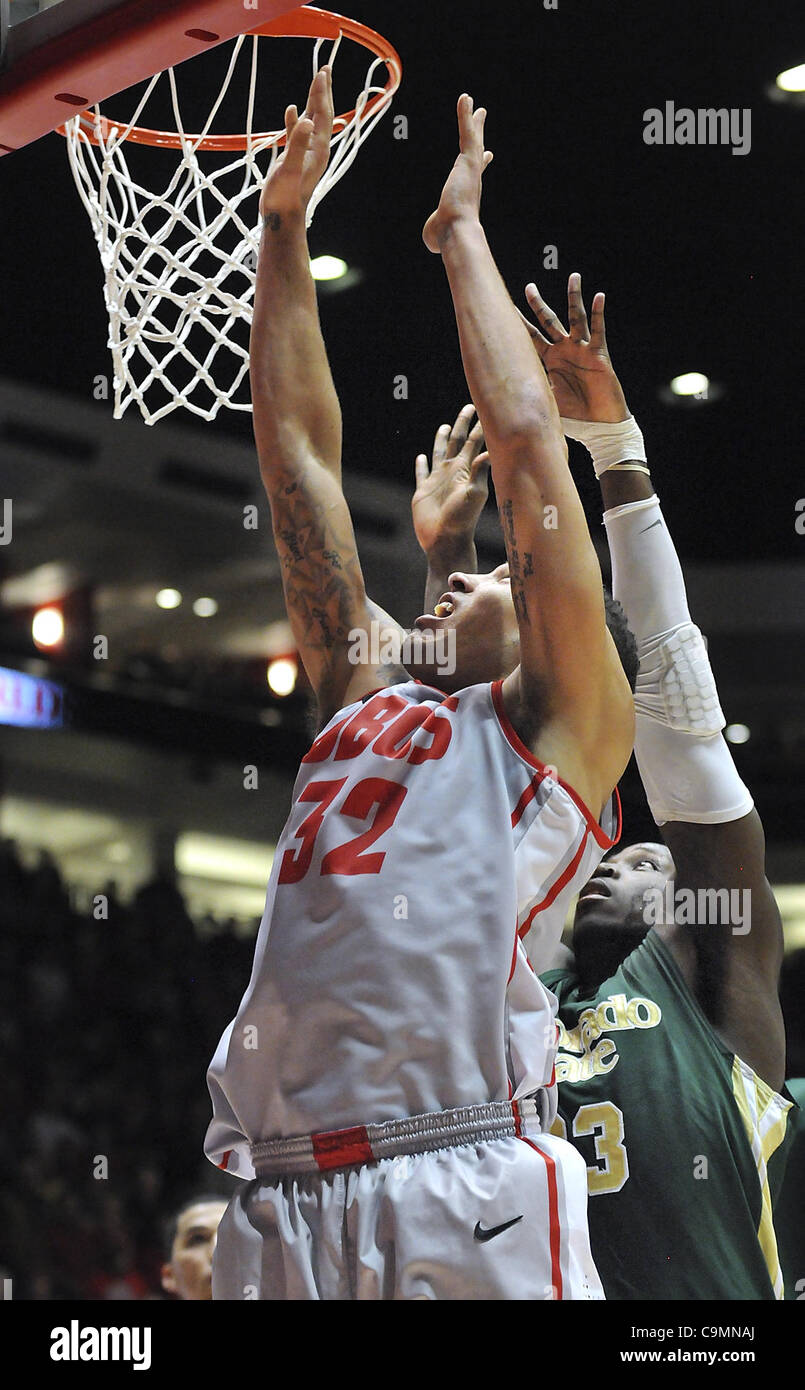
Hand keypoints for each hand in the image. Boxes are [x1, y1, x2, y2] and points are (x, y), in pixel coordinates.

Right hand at [259, 66, 332, 221]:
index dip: (321, 92)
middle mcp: (315, 148)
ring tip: (314, 83)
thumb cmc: (285, 197)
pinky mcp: (295, 158)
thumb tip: (306, 120)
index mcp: (317, 148)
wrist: (282, 217)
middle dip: (323, 91)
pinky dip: (295, 120)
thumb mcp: (289, 169)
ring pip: (311, 120)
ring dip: (312, 101)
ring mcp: (306, 153)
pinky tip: (291, 110)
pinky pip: (297, 133)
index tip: (322, 71)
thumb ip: (296, 144)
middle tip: (325, 68)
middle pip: (322, 114)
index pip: (322, 114)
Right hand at [411, 404, 488, 553]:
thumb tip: (492, 451)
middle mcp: (452, 471)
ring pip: (439, 453)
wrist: (445, 541)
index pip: (474, 442)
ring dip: (442, 439)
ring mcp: (438, 481)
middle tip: (469, 407)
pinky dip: (421, 464)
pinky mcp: (423, 491)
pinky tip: (420, 457)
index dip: (478, 426)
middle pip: (457, 441)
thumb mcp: (474, 494)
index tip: (483, 409)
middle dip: (463, 424)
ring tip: (445, 427)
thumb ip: (480, 472)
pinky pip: (421, 473)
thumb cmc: (462, 519)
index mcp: (464, 469)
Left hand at [422, 94, 493, 253]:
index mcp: (467, 193)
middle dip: (478, 132)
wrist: (456, 231)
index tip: (488, 155)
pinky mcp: (469, 161)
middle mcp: (472, 179)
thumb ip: (435, 229)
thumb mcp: (436, 233)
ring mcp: (471, 169)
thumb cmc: (446, 237)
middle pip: (476, 150)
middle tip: (481, 115)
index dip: (481, 163)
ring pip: (471, 137)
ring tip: (468, 100)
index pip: (476, 174)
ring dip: (470, 118)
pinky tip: (464, 99)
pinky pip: (466, 133)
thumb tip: (433, 240)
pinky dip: (465, 115)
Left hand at [519, 273, 629, 421]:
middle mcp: (565, 350)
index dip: (519, 325)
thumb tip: (505, 398)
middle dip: (538, 305)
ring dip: (574, 297)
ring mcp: (582, 350)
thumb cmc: (576, 417)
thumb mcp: (547, 402)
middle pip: (549, 322)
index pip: (531, 338)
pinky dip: (599, 313)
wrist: (599, 425)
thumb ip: (531, 393)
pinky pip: (598, 331)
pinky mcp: (599, 354)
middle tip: (528, 287)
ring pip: (576, 318)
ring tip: (573, 277)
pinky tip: (598, 296)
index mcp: (550, 361)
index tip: (505, 310)